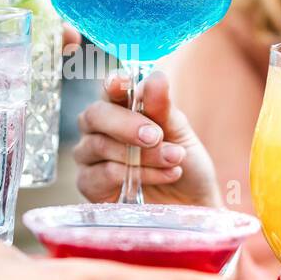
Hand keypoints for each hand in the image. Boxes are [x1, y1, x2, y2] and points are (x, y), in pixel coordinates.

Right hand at [74, 70, 219, 205]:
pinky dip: (137, 175)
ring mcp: (90, 157)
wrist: (191, 202)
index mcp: (120, 107)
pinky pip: (103, 174)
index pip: (109, 89)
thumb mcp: (180, 132)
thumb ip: (163, 107)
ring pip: (100, 146)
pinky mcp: (89, 185)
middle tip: (156, 136)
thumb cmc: (183, 162)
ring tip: (174, 160)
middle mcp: (99, 129)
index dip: (113, 84)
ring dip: (142, 155)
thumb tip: (155, 77)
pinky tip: (163, 176)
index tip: (123, 81)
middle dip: (126, 124)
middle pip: (94, 115)